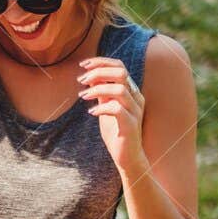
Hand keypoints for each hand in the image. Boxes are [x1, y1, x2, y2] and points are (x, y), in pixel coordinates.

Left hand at [78, 56, 144, 173]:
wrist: (127, 157)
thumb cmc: (116, 132)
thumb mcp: (107, 108)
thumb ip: (103, 93)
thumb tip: (91, 77)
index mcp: (132, 91)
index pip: (120, 66)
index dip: (101, 62)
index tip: (83, 65)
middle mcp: (136, 98)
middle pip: (121, 72)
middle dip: (98, 72)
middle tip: (81, 81)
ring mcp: (135, 111)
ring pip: (119, 89)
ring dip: (98, 89)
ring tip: (83, 96)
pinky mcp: (130, 125)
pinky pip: (117, 109)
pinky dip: (102, 107)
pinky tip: (91, 112)